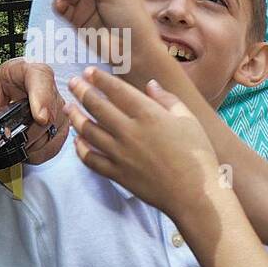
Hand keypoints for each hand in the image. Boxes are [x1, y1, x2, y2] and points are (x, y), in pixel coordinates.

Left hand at [0, 58, 67, 164]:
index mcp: (21, 70)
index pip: (40, 76)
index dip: (42, 96)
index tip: (39, 117)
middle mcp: (44, 85)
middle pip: (51, 109)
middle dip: (31, 132)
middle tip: (12, 141)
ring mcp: (55, 104)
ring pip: (56, 127)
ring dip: (36, 143)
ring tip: (16, 145)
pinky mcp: (59, 123)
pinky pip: (57, 142)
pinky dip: (42, 152)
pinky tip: (27, 150)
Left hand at [67, 68, 219, 216]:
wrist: (194, 195)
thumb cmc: (198, 156)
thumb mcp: (188, 119)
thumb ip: (167, 99)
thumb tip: (150, 84)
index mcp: (148, 114)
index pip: (116, 90)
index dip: (100, 79)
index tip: (89, 71)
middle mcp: (129, 131)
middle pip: (97, 107)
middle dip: (82, 92)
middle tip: (73, 83)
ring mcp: (120, 154)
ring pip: (89, 131)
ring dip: (76, 117)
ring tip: (69, 107)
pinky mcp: (117, 174)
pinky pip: (91, 159)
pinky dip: (81, 149)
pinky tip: (77, 140)